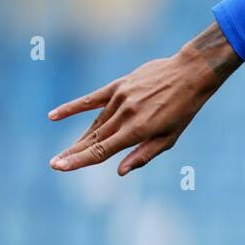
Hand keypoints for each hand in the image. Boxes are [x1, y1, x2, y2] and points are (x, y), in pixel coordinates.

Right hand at [48, 22, 239, 175]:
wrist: (190, 73)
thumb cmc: (184, 109)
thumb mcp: (170, 137)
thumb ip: (144, 154)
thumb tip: (119, 171)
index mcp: (138, 130)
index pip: (102, 150)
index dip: (79, 160)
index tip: (59, 167)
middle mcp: (125, 115)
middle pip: (93, 138)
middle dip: (73, 152)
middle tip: (54, 164)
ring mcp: (120, 98)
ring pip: (94, 123)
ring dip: (80, 138)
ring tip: (65, 152)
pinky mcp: (118, 85)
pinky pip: (91, 99)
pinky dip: (72, 107)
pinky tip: (53, 116)